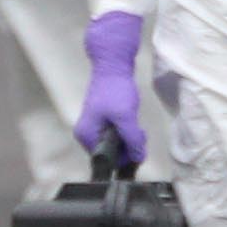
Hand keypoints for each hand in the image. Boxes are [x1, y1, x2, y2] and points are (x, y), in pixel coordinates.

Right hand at [72, 8, 150, 168]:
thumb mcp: (125, 117)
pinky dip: (127, 132)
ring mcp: (94, 128)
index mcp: (86, 136)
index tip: (137, 148)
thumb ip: (132, 139)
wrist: (113, 65)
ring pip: (116, 145)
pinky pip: (116, 135)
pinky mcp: (102, 121)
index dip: (123, 158)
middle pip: (111, 154)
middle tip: (140, 136)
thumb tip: (138, 158)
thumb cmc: (115, 90)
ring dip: (130, 140)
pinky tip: (134, 124)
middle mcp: (87, 135)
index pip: (105, 160)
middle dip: (128, 148)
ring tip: (139, 129)